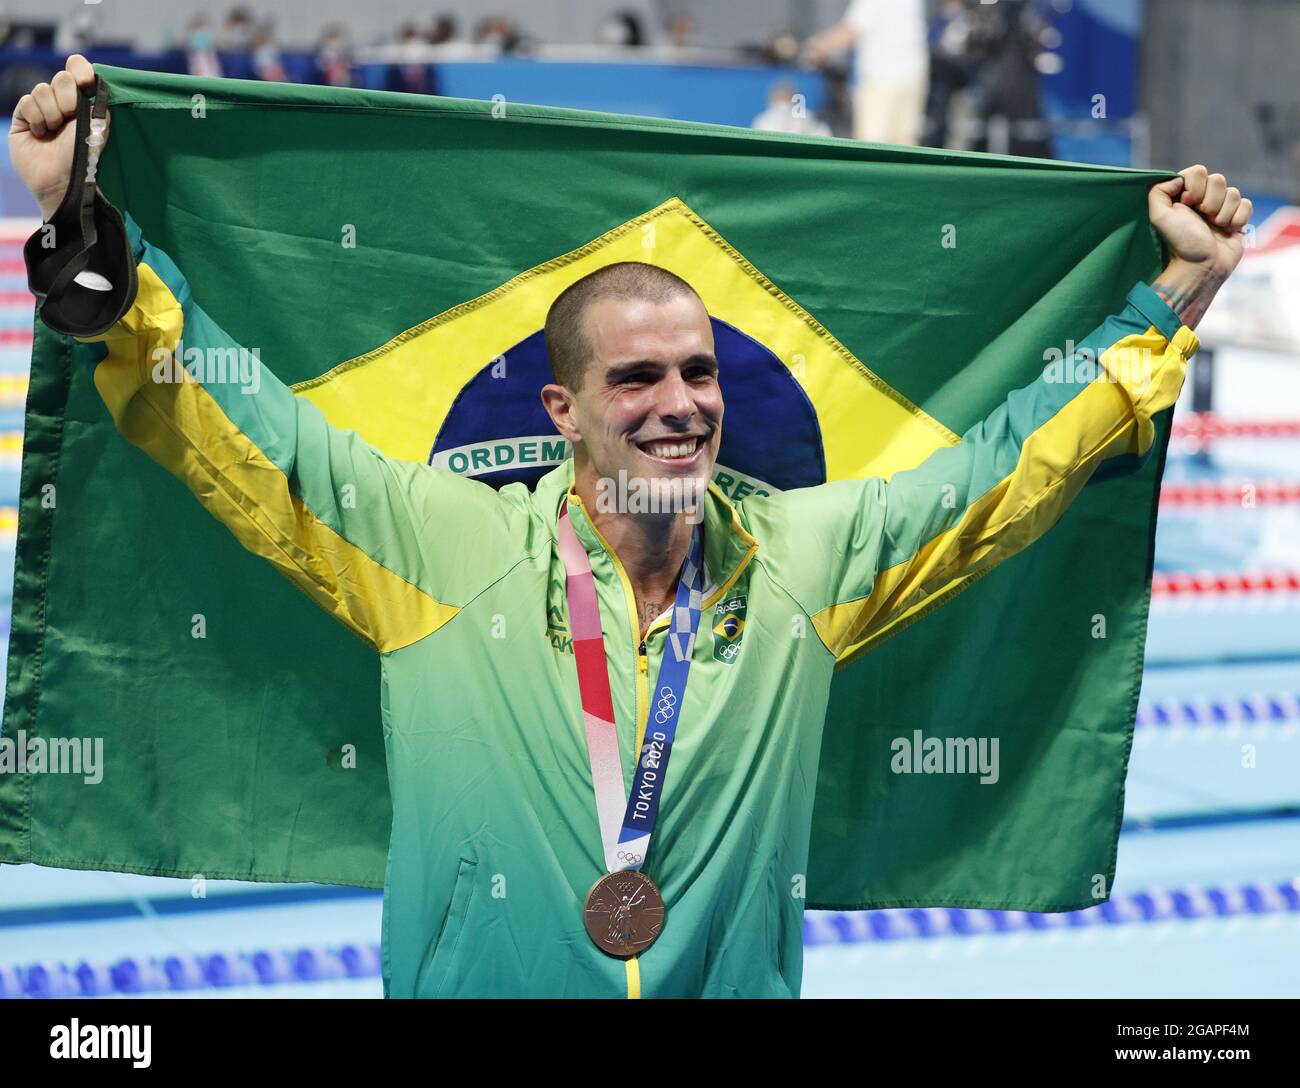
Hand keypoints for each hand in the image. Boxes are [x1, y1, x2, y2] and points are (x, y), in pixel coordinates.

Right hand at [8, 54, 102, 219]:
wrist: (62, 180)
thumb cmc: (84, 157)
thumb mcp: (98, 129)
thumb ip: (98, 103)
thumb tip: (93, 79)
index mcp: (82, 102)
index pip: (78, 70)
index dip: (80, 70)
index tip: (85, 82)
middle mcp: (62, 102)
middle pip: (61, 78)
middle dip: (68, 98)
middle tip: (70, 119)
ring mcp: (41, 108)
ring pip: (42, 89)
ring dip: (52, 113)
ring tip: (54, 132)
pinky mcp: (23, 116)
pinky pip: (27, 101)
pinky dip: (36, 118)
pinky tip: (40, 134)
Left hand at [1147, 165, 1253, 328]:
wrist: (1201, 267)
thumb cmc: (1180, 243)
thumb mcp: (1159, 216)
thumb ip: (1158, 191)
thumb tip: (1177, 179)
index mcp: (1185, 195)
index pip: (1198, 171)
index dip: (1195, 187)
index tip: (1186, 204)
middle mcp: (1203, 199)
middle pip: (1218, 179)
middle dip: (1210, 201)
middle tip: (1202, 218)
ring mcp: (1222, 208)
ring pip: (1233, 192)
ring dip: (1222, 212)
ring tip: (1213, 227)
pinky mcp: (1237, 218)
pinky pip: (1246, 204)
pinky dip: (1237, 219)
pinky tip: (1227, 231)